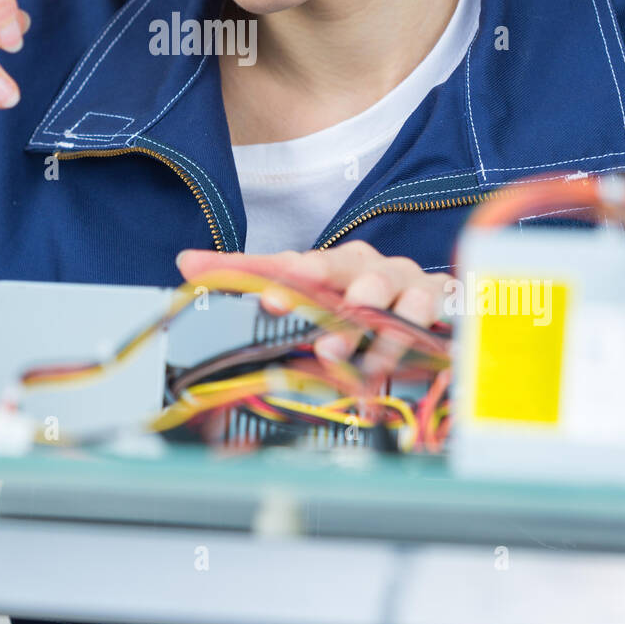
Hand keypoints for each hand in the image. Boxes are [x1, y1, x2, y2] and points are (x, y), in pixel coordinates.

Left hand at [175, 242, 447, 384]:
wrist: (433, 305)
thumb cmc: (361, 300)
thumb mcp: (309, 293)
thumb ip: (250, 278)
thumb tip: (185, 260)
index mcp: (333, 260)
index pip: (300, 264)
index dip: (283, 281)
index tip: (267, 301)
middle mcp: (368, 265)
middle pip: (347, 274)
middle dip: (329, 302)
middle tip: (314, 335)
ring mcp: (406, 281)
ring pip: (387, 298)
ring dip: (367, 330)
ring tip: (346, 359)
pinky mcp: (439, 302)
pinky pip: (426, 315)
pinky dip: (408, 340)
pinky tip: (391, 363)